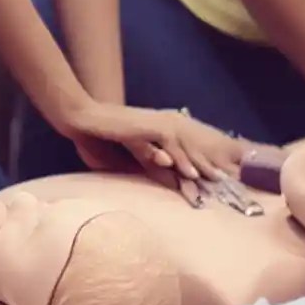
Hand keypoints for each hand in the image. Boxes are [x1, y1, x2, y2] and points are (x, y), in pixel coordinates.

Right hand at [62, 103, 244, 182]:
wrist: (78, 120)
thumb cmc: (94, 140)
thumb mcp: (123, 159)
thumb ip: (144, 166)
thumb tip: (163, 180)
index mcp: (155, 136)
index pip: (182, 153)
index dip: (199, 168)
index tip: (212, 184)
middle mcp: (159, 129)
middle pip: (190, 150)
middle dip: (208, 168)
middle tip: (225, 185)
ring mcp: (155, 125)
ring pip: (185, 148)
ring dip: (199, 166)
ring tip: (212, 181)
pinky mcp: (148, 126)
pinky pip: (169, 145)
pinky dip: (179, 159)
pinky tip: (187, 172)